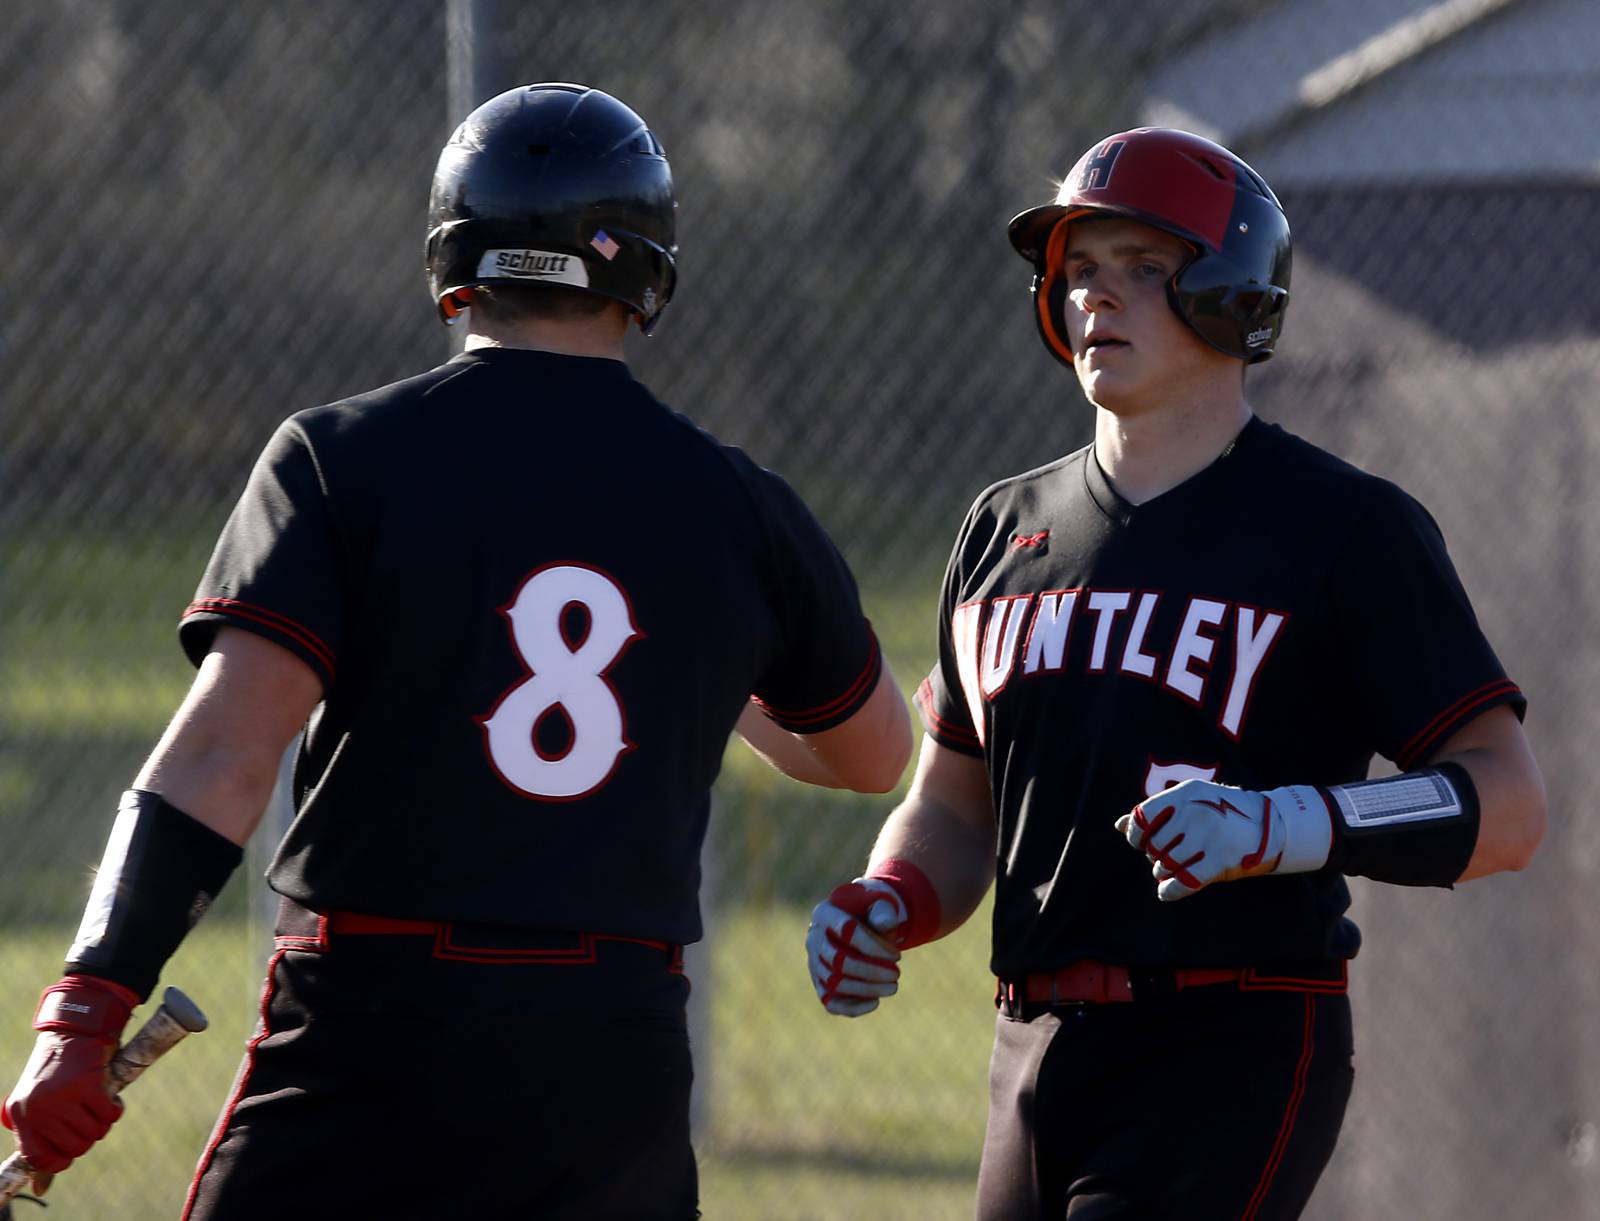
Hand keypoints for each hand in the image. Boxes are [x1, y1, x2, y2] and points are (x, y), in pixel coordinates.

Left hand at [2, 976, 136, 1176]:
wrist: (75, 1028)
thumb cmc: (57, 1071)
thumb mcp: (40, 1105)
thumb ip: (42, 1142)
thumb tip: (40, 1189)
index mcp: (22, 1115)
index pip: (39, 1158)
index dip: (61, 1160)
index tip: (73, 1149)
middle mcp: (39, 1109)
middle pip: (74, 1147)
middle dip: (88, 1136)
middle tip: (89, 1117)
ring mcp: (63, 1097)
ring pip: (94, 1132)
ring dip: (103, 1122)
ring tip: (99, 1105)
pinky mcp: (88, 1085)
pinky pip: (110, 1115)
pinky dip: (115, 1109)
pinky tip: (110, 1097)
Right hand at [806, 878, 906, 1016]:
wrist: (859, 923)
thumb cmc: (870, 913)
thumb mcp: (878, 904)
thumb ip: (883, 911)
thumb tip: (886, 924)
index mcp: (825, 913)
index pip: (845, 930)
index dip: (872, 945)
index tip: (896, 955)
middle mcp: (814, 939)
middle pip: (837, 961)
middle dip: (870, 970)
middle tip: (896, 973)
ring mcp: (814, 965)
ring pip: (834, 983)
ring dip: (866, 988)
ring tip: (893, 987)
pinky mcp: (820, 985)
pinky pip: (831, 1003)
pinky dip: (852, 1007)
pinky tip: (875, 1003)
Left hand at [1116, 780, 1331, 900]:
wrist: (1271, 825)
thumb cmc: (1222, 814)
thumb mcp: (1191, 802)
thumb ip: (1155, 813)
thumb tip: (1120, 825)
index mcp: (1185, 794)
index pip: (1142, 818)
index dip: (1136, 835)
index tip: (1141, 843)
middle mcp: (1195, 812)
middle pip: (1155, 845)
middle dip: (1156, 856)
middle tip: (1167, 857)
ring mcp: (1209, 834)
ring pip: (1168, 864)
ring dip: (1165, 872)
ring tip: (1173, 869)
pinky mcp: (1222, 858)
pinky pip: (1185, 881)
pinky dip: (1171, 890)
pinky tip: (1166, 892)